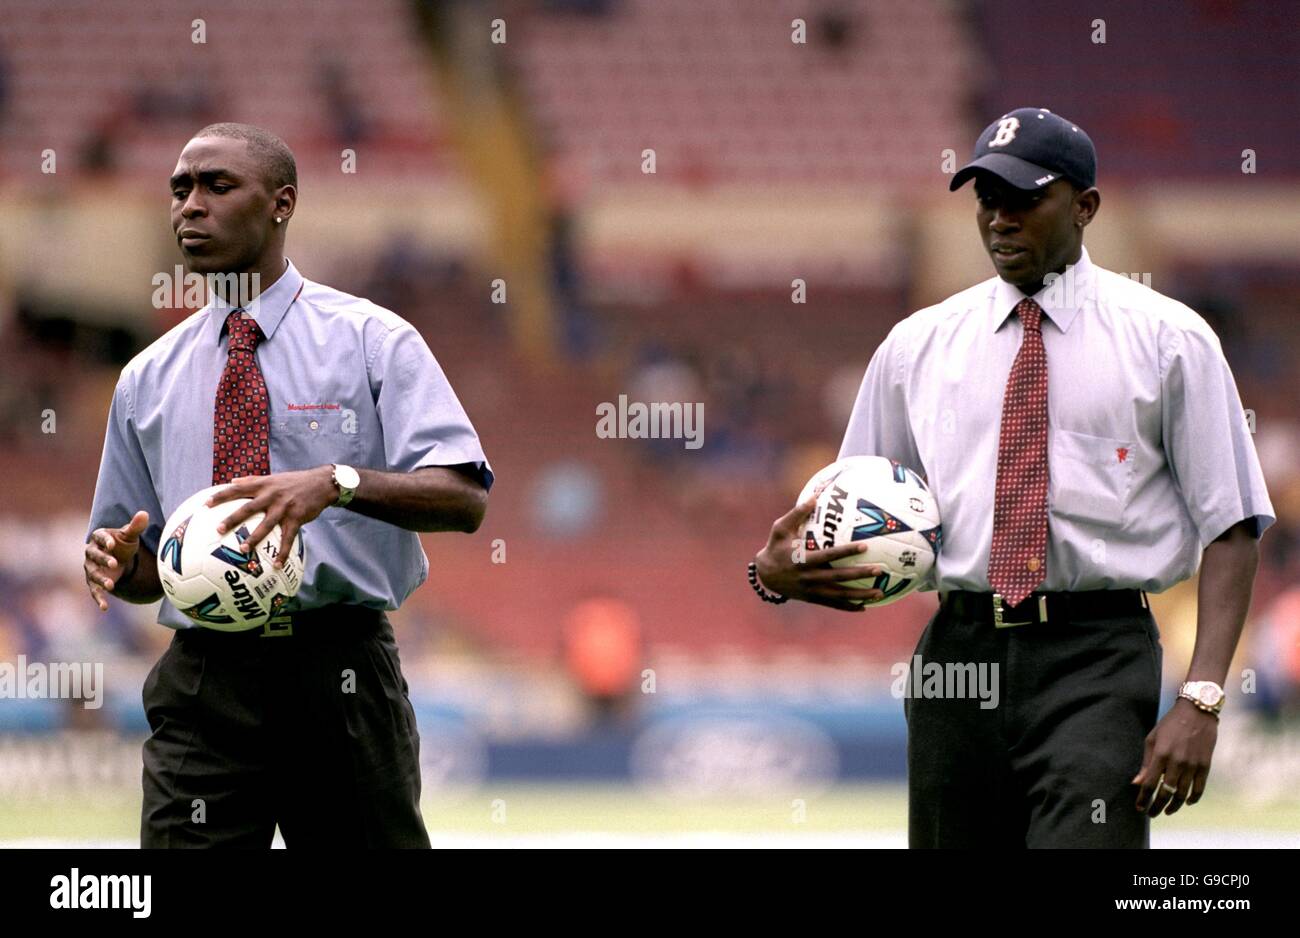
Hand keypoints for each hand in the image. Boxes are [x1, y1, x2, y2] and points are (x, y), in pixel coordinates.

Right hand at [84, 510, 148, 610]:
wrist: (119, 557)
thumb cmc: (123, 543)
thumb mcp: (130, 535)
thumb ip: (135, 526)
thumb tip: (144, 513)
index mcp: (99, 537)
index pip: (100, 537)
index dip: (106, 541)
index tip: (113, 544)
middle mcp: (91, 552)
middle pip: (95, 556)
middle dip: (103, 559)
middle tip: (114, 563)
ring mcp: (91, 568)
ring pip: (93, 574)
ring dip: (101, 580)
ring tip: (111, 586)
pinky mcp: (94, 581)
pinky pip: (94, 590)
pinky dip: (99, 598)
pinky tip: (105, 607)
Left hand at [205, 468, 336, 567]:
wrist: (321, 483)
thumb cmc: (294, 481)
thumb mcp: (273, 478)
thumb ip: (252, 480)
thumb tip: (232, 482)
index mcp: (263, 485)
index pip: (237, 489)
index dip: (221, 496)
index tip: (205, 505)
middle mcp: (272, 495)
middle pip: (248, 508)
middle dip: (233, 519)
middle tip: (218, 530)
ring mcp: (284, 507)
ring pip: (267, 524)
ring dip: (255, 537)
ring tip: (244, 550)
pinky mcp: (297, 518)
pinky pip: (288, 538)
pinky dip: (283, 552)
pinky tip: (277, 565)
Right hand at [753, 497, 885, 611]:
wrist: (765, 575)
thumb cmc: (775, 546)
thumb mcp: (780, 528)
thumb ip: (797, 513)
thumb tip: (814, 495)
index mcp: (802, 560)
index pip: (828, 556)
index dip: (846, 552)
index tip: (865, 546)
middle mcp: (808, 577)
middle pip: (838, 578)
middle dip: (859, 574)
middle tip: (879, 570)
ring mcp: (812, 591)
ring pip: (839, 595)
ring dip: (860, 595)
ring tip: (880, 593)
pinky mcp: (813, 598)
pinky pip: (834, 604)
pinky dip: (849, 606)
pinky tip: (865, 606)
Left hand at [1132, 697, 1218, 815]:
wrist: (1197, 712)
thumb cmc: (1170, 724)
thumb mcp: (1152, 739)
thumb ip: (1146, 763)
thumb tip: (1137, 783)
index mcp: (1160, 754)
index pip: (1150, 783)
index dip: (1143, 798)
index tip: (1139, 808)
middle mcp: (1177, 762)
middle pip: (1166, 792)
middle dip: (1157, 806)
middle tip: (1151, 814)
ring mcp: (1193, 765)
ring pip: (1183, 794)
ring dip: (1173, 806)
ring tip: (1167, 811)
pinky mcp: (1205, 765)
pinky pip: (1199, 788)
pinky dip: (1192, 798)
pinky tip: (1185, 802)